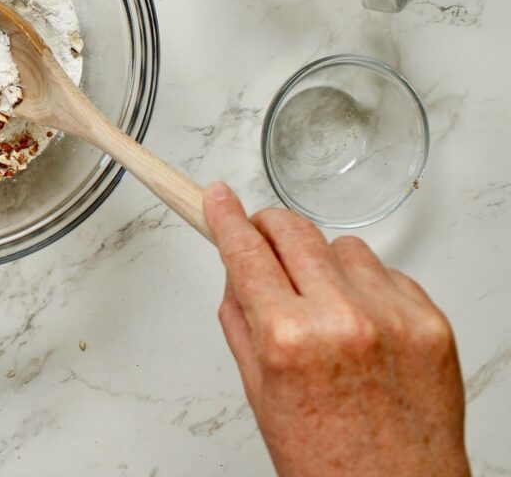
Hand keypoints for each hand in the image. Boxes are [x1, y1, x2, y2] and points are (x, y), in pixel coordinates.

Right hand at [203, 182, 468, 476]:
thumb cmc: (328, 462)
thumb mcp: (259, 390)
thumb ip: (241, 319)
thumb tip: (236, 268)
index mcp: (288, 339)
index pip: (245, 251)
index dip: (226, 217)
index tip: (219, 198)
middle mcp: (343, 319)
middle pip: (294, 230)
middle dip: (269, 227)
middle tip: (261, 237)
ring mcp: (393, 317)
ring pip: (342, 246)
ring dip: (323, 262)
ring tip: (324, 305)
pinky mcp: (430, 322)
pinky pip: (388, 273)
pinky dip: (368, 287)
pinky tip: (362, 324)